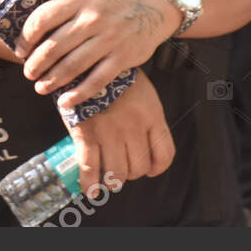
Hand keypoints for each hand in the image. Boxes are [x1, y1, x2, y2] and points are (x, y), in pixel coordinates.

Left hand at [19, 0, 175, 108]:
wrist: (151, 5)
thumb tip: (26, 8)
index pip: (43, 18)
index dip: (27, 37)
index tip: (20, 49)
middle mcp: (92, 17)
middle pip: (55, 45)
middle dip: (36, 63)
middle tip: (28, 73)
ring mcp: (108, 38)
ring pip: (73, 65)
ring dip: (53, 80)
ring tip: (41, 87)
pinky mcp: (122, 56)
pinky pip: (97, 79)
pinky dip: (79, 93)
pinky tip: (65, 101)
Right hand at [64, 69, 174, 193]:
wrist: (88, 59)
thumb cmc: (116, 74)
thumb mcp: (142, 90)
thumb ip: (146, 115)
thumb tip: (145, 140)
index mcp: (152, 116)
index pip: (164, 155)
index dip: (156, 168)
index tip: (150, 169)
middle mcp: (134, 129)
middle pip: (138, 168)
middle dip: (131, 172)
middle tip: (123, 167)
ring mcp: (110, 134)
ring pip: (117, 173)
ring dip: (113, 181)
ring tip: (108, 178)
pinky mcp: (86, 135)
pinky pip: (90, 169)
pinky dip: (90, 185)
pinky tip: (90, 190)